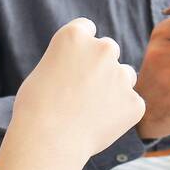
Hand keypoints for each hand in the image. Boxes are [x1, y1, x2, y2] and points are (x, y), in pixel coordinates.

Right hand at [10, 17, 144, 166]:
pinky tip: (98, 126)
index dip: (80, 47)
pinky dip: (120, 114)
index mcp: (76, 36)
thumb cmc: (35, 109)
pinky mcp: (135, 102)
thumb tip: (84, 70)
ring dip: (114, 87)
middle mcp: (103, 48)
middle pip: (108, 49)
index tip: (75, 63)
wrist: (48, 141)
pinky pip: (130, 104)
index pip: (86, 28)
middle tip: (82, 91)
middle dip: (99, 66)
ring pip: (125, 75)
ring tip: (90, 110)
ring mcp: (122, 75)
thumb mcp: (44, 71)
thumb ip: (69, 62)